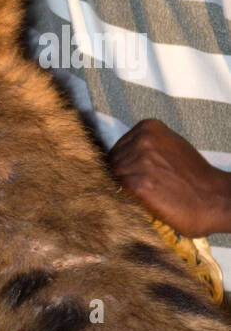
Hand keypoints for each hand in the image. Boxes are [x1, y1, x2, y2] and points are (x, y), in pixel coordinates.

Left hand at [108, 118, 230, 236]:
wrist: (216, 199)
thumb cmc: (194, 177)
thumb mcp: (170, 147)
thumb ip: (147, 147)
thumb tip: (122, 158)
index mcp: (148, 127)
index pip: (119, 147)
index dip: (124, 165)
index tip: (134, 177)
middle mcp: (142, 140)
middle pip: (113, 160)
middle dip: (122, 176)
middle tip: (140, 191)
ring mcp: (139, 161)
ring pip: (114, 177)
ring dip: (124, 189)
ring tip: (144, 198)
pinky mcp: (138, 184)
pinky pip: (118, 191)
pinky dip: (125, 199)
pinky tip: (142, 203)